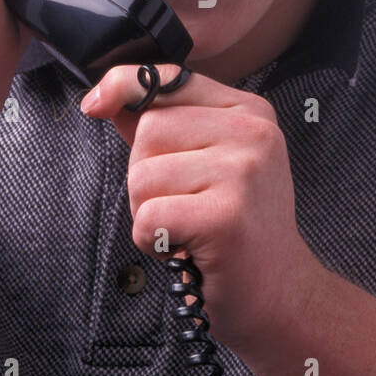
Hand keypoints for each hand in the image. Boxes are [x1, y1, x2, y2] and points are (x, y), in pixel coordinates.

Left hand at [80, 64, 313, 358]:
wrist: (280, 296)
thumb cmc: (233, 229)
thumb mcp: (206, 162)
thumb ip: (161, 123)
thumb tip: (104, 97)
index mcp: (248, 111)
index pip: (167, 79)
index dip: (122, 87)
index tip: (95, 105)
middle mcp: (252, 132)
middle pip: (149, 129)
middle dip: (145, 175)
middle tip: (182, 207)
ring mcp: (243, 172)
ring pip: (142, 174)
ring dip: (148, 212)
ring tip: (186, 229)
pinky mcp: (226, 216)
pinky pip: (148, 216)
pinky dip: (152, 241)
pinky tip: (186, 249)